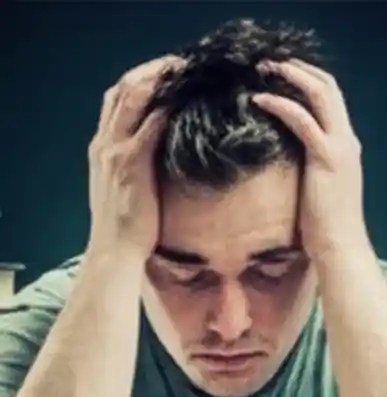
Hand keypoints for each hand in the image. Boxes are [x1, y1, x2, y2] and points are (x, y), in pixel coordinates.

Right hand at [87, 56, 181, 256]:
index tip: (167, 71)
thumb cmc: (129, 225)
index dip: (141, 79)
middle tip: (182, 63)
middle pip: (124, 88)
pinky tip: (189, 100)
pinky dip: (168, 107)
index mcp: (102, 146)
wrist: (115, 250)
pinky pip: (151, 124)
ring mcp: (116, 150)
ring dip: (161, 79)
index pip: (117, 97)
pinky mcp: (132, 162)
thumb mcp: (128, 186)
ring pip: (134, 97)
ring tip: (187, 71)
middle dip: (153, 70)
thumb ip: (138, 165)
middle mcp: (105, 142)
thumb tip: (166, 152)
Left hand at [252, 59, 367, 258]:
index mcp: (346, 146)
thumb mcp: (318, 186)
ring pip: (319, 94)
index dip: (307, 78)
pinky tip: (258, 99)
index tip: (280, 71)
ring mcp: (339, 148)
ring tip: (262, 69)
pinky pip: (302, 120)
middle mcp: (347, 141)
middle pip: (328, 87)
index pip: (331, 98)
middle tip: (267, 61)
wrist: (340, 247)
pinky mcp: (326, 158)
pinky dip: (280, 104)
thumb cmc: (325, 226)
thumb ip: (308, 164)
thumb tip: (283, 153)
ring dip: (289, 76)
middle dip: (298, 68)